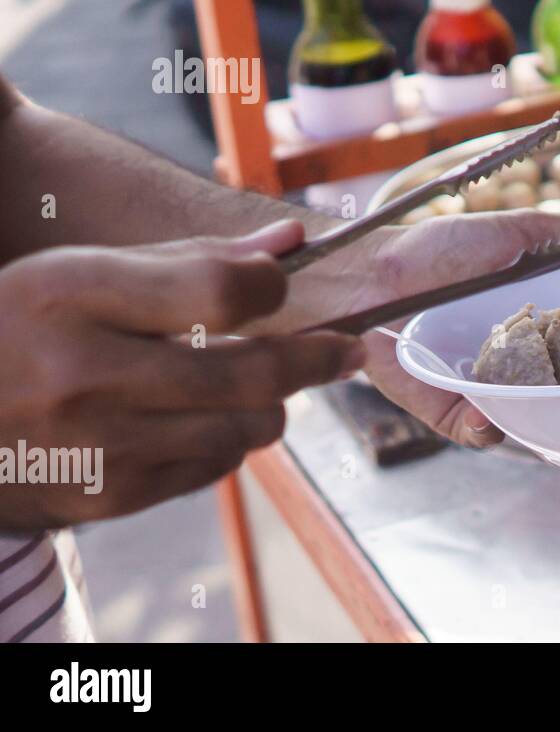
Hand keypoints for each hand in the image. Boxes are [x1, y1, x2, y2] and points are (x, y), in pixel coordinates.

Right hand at [0, 227, 363, 529]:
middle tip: (346, 348)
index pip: (220, 290)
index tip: (288, 282)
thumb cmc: (20, 327)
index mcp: (72, 295)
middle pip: (255, 372)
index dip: (273, 283)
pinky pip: (215, 465)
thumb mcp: (82, 272)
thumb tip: (295, 244)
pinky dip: (227, 437)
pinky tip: (197, 415)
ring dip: (269, 400)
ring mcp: (100, 446)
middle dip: (319, 357)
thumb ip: (192, 258)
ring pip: (249, 426)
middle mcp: (85, 375)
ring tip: (250, 377)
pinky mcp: (111, 496)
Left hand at [347, 210, 559, 447]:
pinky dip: (485, 424)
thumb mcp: (523, 234)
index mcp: (548, 322)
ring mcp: (489, 388)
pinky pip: (478, 430)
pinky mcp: (449, 409)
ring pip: (534, 416)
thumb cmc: (440, 249)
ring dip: (547, 414)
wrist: (361, 274)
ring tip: (558, 403)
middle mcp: (525, 360)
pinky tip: (487, 410)